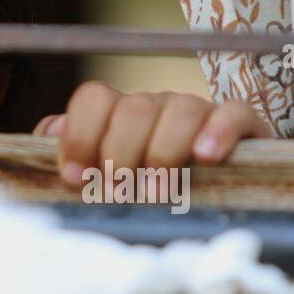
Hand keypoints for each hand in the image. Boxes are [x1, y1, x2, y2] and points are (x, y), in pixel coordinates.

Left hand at [31, 81, 269, 186]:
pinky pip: (234, 113)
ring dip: (164, 151)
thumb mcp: (104, 177)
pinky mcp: (243, 127)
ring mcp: (199, 112)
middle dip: (120, 152)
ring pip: (182, 107)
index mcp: (119, 113)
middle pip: (134, 107)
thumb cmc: (146, 190)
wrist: (223, 196)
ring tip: (155, 193)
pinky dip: (219, 131)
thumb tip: (51, 134)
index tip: (75, 178)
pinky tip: (205, 157)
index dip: (80, 135)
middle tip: (117, 192)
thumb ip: (71, 151)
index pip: (94, 97)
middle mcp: (156, 106)